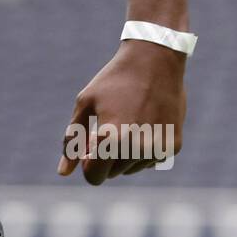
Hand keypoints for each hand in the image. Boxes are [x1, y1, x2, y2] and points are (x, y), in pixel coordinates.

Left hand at [56, 38, 185, 184]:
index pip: (94, 177)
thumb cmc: (115, 80)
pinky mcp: (173, 146)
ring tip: (128, 121)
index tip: (89, 145)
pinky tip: (145, 122)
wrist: (155, 59)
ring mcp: (157, 149)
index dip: (87, 163)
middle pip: (113, 173)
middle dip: (106, 156)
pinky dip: (144, 149)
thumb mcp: (86, 103)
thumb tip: (63, 173)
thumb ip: (72, 140)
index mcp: (110, 138)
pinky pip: (151, 161)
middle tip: (110, 125)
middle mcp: (136, 148)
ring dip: (125, 154)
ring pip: (132, 168)